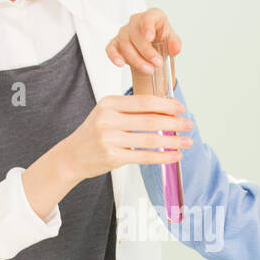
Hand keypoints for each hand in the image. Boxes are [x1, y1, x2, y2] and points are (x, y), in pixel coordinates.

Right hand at [60, 93, 191, 181]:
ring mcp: (109, 139)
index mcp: (109, 103)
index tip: (180, 108)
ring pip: (149, 139)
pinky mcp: (112, 157)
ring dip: (172, 141)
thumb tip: (166, 109)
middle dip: (173, 123)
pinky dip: (162, 157)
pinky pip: (144, 157)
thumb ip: (132, 110)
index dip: (165, 105)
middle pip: (149, 120)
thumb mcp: (108, 113)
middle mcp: (108, 119)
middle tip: (188, 124)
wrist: (71, 156)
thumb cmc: (94, 133)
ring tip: (187, 142)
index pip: (143, 101)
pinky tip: (174, 156)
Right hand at [106, 8, 181, 84]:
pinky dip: (114, 56)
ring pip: (125, 44)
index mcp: (151, 16)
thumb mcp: (172, 41)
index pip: (147, 17)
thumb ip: (175, 43)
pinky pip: (111, 48)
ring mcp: (124, 32)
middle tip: (157, 64)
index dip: (147, 27)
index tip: (149, 38)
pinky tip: (120, 64)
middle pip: (135, 34)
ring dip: (137, 60)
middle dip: (146, 52)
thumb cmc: (161, 40)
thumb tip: (175, 48)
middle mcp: (135, 21)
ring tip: (149, 70)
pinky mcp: (115, 43)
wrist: (152, 49)